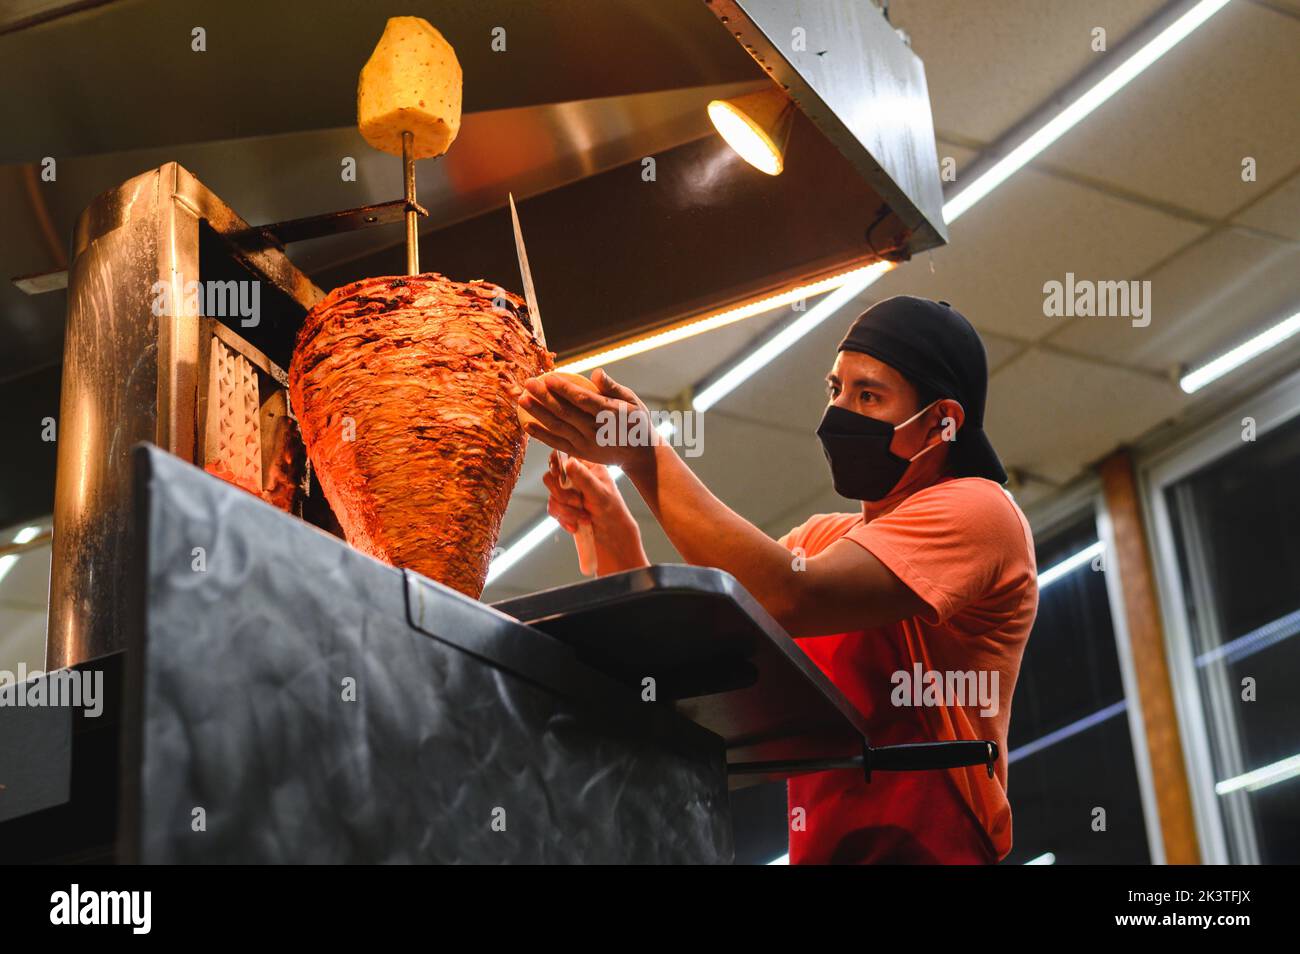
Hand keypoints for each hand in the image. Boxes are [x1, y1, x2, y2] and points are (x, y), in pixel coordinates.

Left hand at [515, 368, 659, 470]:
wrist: (640, 454)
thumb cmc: (636, 420)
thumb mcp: (632, 401)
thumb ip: (612, 387)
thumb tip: (596, 373)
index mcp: (611, 415)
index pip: (583, 400)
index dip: (564, 389)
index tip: (548, 377)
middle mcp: (597, 431)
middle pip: (566, 412)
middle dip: (544, 397)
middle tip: (528, 383)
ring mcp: (587, 444)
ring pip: (558, 427)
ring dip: (538, 414)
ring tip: (522, 400)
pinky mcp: (581, 454)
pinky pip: (558, 443)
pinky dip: (541, 435)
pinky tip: (527, 424)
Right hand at [542, 450, 647, 574]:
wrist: (611, 535)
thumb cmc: (611, 511)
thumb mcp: (599, 493)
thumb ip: (583, 478)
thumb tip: (569, 462)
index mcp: (587, 467)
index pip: (563, 456)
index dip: (556, 465)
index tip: (558, 475)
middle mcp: (575, 478)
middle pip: (551, 478)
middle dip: (563, 495)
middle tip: (578, 503)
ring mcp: (568, 492)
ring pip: (551, 497)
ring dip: (567, 511)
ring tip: (584, 518)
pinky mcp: (563, 507)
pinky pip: (553, 510)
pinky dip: (564, 519)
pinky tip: (577, 525)